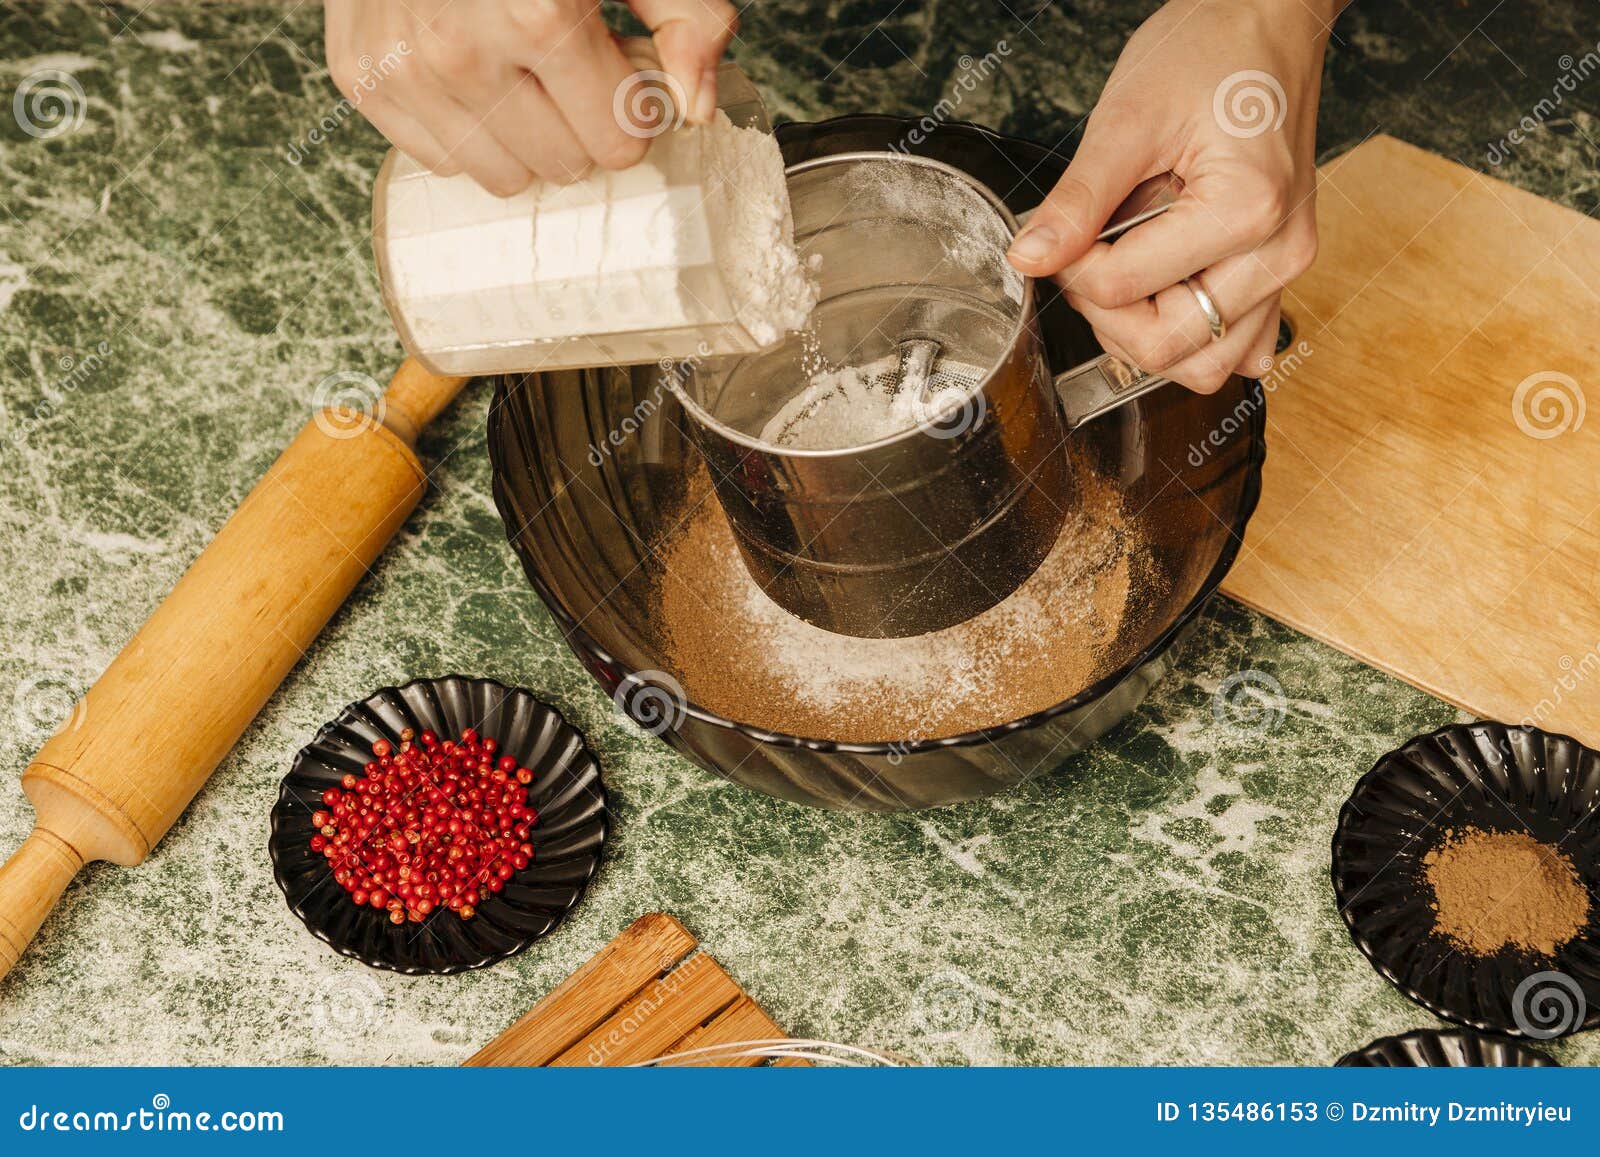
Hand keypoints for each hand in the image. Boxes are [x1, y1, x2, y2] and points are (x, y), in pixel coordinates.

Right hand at [325, 0, 737, 195]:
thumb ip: (685, 17)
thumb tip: (697, 106)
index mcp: (539, 16)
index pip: (618, 140)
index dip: (630, 108)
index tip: (618, 70)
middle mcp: (461, 50)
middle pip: (565, 165)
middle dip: (580, 124)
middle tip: (568, 66)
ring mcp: (404, 68)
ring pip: (503, 177)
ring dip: (525, 137)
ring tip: (520, 71)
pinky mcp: (361, 77)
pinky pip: (441, 160)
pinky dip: (465, 128)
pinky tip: (471, 73)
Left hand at [1007, 0, 1338, 390]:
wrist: (1266, 20)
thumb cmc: (1211, 51)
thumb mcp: (1126, 118)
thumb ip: (1076, 200)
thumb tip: (1030, 257)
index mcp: (1246, 212)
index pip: (1126, 292)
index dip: (1074, 270)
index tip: (1065, 233)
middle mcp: (1279, 252)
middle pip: (1170, 349)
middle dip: (1109, 314)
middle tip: (1091, 255)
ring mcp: (1285, 268)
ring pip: (1207, 366)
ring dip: (1150, 335)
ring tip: (1128, 270)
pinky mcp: (1277, 270)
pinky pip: (1239, 344)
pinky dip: (1194, 336)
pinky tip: (1167, 288)